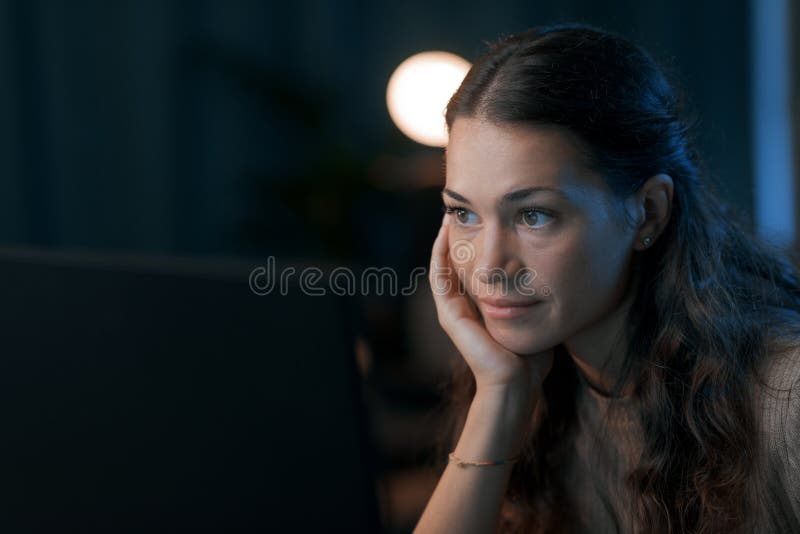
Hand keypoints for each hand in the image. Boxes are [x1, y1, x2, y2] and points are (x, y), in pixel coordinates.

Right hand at [428, 213, 554, 398]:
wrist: (516, 385)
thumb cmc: (530, 359)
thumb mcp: (535, 319)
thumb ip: (539, 300)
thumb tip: (560, 277)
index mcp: (479, 308)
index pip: (472, 269)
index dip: (475, 243)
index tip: (485, 219)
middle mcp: (462, 307)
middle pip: (455, 263)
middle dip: (459, 236)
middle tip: (463, 208)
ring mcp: (452, 311)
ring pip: (443, 265)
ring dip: (444, 239)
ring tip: (450, 212)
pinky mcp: (449, 315)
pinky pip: (440, 276)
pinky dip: (440, 253)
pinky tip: (446, 231)